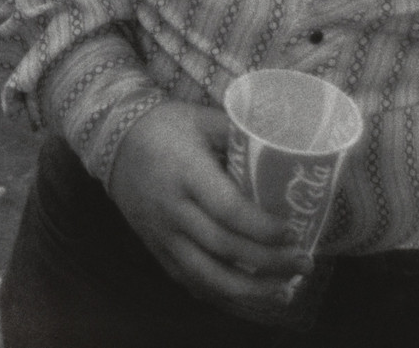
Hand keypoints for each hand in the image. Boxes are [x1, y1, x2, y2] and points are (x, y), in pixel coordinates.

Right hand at [108, 101, 312, 322]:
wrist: (114, 143)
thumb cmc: (165, 127)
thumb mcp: (202, 119)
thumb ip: (242, 133)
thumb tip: (287, 148)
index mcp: (186, 172)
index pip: (227, 209)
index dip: (263, 227)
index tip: (294, 233)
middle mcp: (172, 209)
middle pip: (223, 248)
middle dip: (269, 262)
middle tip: (304, 263)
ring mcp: (162, 235)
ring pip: (207, 276)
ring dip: (250, 291)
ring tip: (286, 292)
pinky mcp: (157, 250)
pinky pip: (190, 282)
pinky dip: (222, 296)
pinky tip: (251, 299)